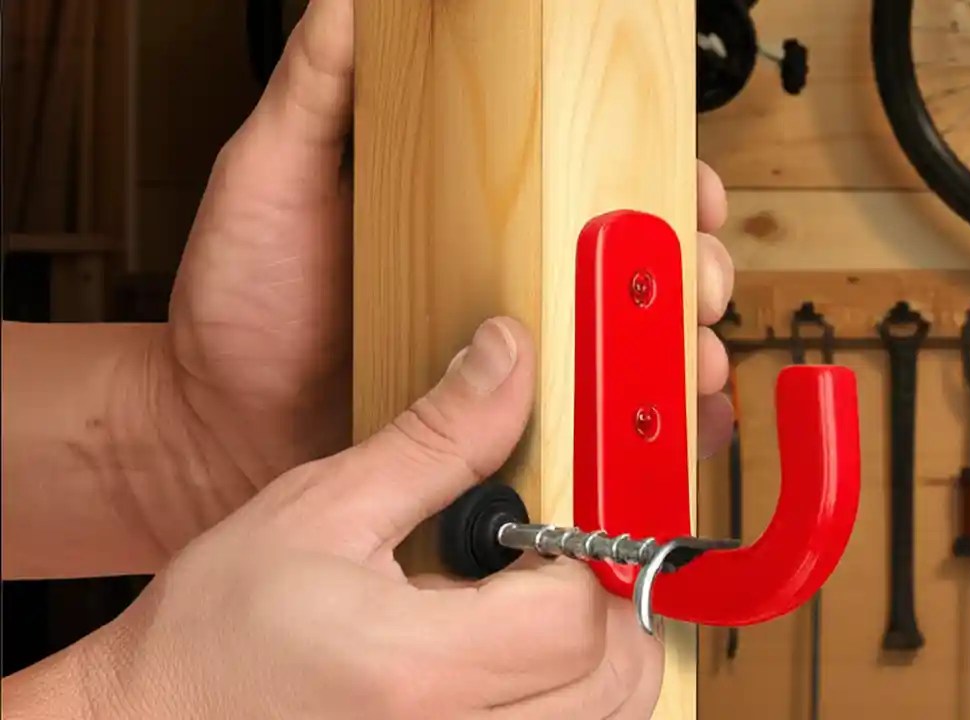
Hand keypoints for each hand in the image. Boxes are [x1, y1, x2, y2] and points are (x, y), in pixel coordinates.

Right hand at [75, 319, 663, 718]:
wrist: (155, 717)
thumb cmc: (216, 627)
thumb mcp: (321, 508)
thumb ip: (436, 440)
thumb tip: (509, 359)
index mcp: (417, 671)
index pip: (575, 618)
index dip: (576, 561)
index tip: (532, 539)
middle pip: (618, 680)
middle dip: (602, 608)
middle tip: (540, 572)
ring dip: (594, 658)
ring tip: (520, 615)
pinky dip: (565, 703)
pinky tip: (509, 664)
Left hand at [165, 0, 735, 522]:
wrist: (217, 434)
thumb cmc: (239, 309)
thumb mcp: (268, 177)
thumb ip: (316, 91)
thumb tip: (352, 4)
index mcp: (471, 212)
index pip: (588, 178)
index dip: (652, 174)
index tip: (678, 180)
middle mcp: (506, 285)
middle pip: (633, 264)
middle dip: (688, 268)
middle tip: (689, 282)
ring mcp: (513, 364)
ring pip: (630, 350)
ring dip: (681, 352)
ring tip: (687, 365)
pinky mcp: (507, 435)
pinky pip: (596, 433)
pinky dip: (650, 437)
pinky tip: (674, 434)